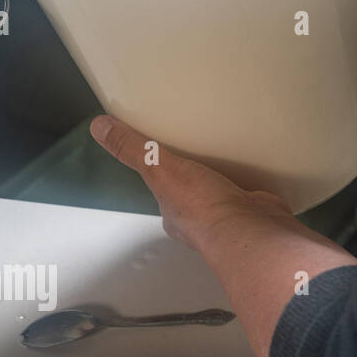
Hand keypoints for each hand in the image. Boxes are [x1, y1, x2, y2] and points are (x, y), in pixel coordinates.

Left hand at [90, 115, 356, 356]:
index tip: (170, 155)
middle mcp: (200, 223)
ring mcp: (232, 220)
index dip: (165, 174)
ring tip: (233, 150)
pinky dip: (254, 180)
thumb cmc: (201, 205)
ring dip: (228, 179)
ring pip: (225, 194)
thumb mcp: (159, 168)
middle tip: (206, 147)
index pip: (165, 192)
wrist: (251, 230)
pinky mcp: (258, 214)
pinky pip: (253, 193)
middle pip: (196, 194)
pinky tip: (260, 162)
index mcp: (175, 216)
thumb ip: (132, 148)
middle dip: (200, 175)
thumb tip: (97, 126)